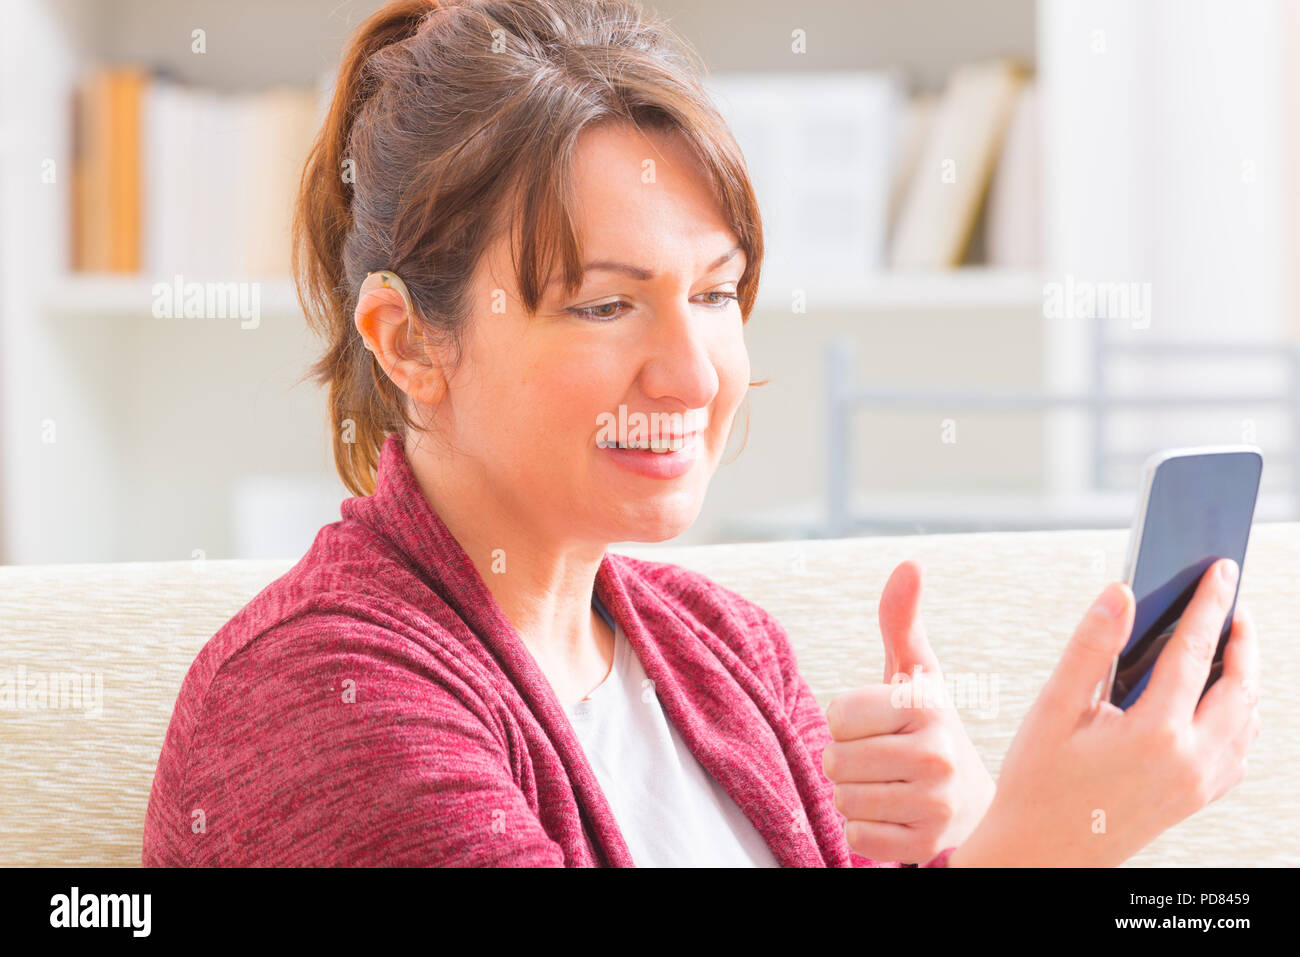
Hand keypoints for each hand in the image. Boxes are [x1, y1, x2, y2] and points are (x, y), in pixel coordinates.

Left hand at [822, 559, 996, 863]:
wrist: (971, 801)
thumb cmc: (927, 726)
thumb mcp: (915, 672)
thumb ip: (901, 620)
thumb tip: (909, 563)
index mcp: (928, 707)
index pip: (839, 715)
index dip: (846, 721)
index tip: (877, 723)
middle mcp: (937, 756)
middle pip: (837, 760)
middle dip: (846, 759)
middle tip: (879, 758)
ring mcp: (934, 805)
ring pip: (843, 799)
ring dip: (852, 794)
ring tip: (886, 784)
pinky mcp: (924, 845)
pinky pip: (857, 837)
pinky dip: (863, 829)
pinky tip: (891, 814)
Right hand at [950, 558, 1260, 866]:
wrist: (1042, 853)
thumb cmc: (1039, 781)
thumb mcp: (1055, 708)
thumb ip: (1091, 646)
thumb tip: (1120, 593)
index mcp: (1155, 732)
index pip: (1195, 651)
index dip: (1210, 603)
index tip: (1222, 570)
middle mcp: (1191, 760)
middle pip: (1239, 686)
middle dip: (1241, 639)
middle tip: (1232, 601)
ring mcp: (1200, 784)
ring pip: (1247, 719)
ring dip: (1245, 676)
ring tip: (1228, 643)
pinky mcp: (1197, 799)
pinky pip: (1238, 750)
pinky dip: (1240, 715)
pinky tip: (1218, 700)